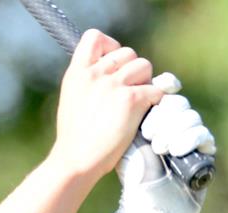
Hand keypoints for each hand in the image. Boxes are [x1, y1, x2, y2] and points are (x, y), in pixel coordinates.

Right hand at [49, 29, 166, 182]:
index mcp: (77, 72)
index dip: (110, 46)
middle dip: (133, 70)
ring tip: (135, 103)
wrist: (76, 161)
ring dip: (145, 83)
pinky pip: (156, 90)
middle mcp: (95, 74)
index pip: (95, 37)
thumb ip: (88, 79)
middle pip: (128, 53)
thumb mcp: (72, 99)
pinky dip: (155, 101)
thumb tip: (113, 70)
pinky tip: (145, 114)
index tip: (113, 63)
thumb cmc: (75, 137)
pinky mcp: (131, 100)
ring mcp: (113, 86)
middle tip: (128, 92)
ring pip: (145, 66)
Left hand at [112, 83, 215, 212]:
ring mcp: (191, 138)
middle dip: (164, 115)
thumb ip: (130, 115)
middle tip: (148, 133)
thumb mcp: (126, 141)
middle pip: (178, 103)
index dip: (165, 86)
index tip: (158, 88)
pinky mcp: (204, 153)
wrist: (146, 205)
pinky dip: (191, 139)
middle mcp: (176, 124)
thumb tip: (127, 87)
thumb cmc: (133, 175)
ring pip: (192, 117)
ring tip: (159, 147)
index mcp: (157, 116)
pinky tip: (176, 150)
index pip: (166, 91)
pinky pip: (204, 135)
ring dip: (175, 129)